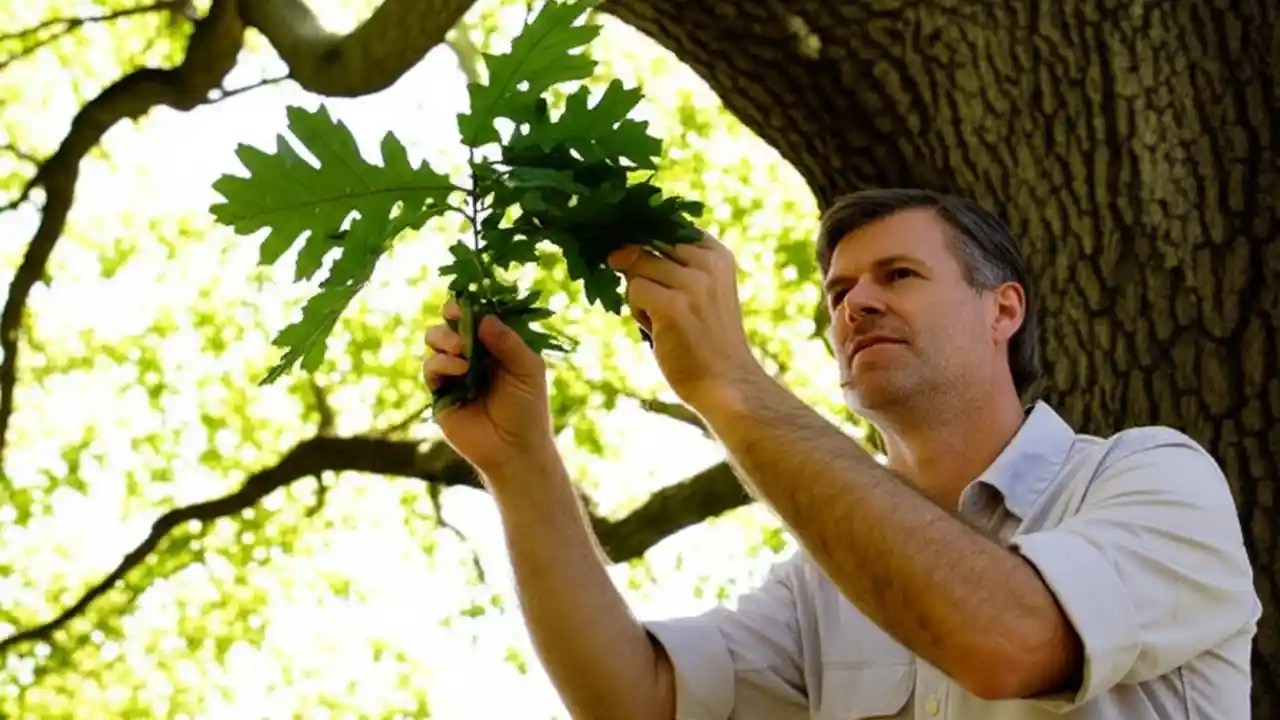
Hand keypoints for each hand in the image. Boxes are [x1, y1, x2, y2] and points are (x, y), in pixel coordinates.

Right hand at [422, 298, 556, 479]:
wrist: (515, 450)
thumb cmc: (528, 409)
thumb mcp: (527, 369)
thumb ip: (509, 342)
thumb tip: (484, 317)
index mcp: (494, 344)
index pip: (477, 314)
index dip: (471, 303)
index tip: (470, 298)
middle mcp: (471, 354)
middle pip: (450, 321)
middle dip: (452, 315)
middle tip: (458, 317)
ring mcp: (453, 372)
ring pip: (434, 340)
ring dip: (445, 338)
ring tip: (463, 350)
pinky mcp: (440, 393)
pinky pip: (430, 368)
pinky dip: (441, 362)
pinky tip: (460, 369)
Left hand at [607, 233, 764, 410]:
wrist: (727, 382)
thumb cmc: (706, 339)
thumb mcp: (697, 291)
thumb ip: (668, 266)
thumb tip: (615, 252)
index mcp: (716, 254)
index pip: (665, 226)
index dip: (646, 245)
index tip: (652, 274)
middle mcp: (708, 263)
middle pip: (647, 244)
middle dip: (640, 273)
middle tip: (661, 306)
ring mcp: (692, 283)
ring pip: (636, 267)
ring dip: (639, 295)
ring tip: (662, 321)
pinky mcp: (674, 306)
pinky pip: (634, 291)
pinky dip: (638, 313)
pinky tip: (657, 331)